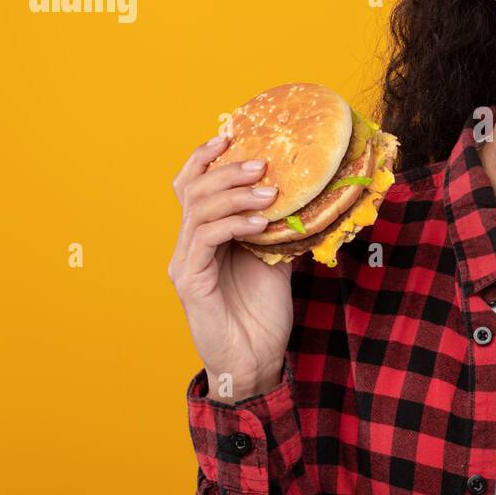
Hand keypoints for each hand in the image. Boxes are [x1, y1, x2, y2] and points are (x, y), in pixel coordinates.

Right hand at [167, 135, 295, 402]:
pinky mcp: (190, 282)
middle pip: (193, 190)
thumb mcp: (277, 261)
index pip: (192, 185)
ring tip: (270, 192)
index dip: (205, 157)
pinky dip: (234, 225)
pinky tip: (262, 223)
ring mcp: (185, 262)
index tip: (231, 134)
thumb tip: (310, 196)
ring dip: (235, 195)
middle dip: (227, 171)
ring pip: (199, 210)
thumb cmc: (263, 314)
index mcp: (205, 237)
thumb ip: (281, 229)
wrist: (255, 360)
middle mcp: (188, 245)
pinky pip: (206, 239)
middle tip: (262, 163)